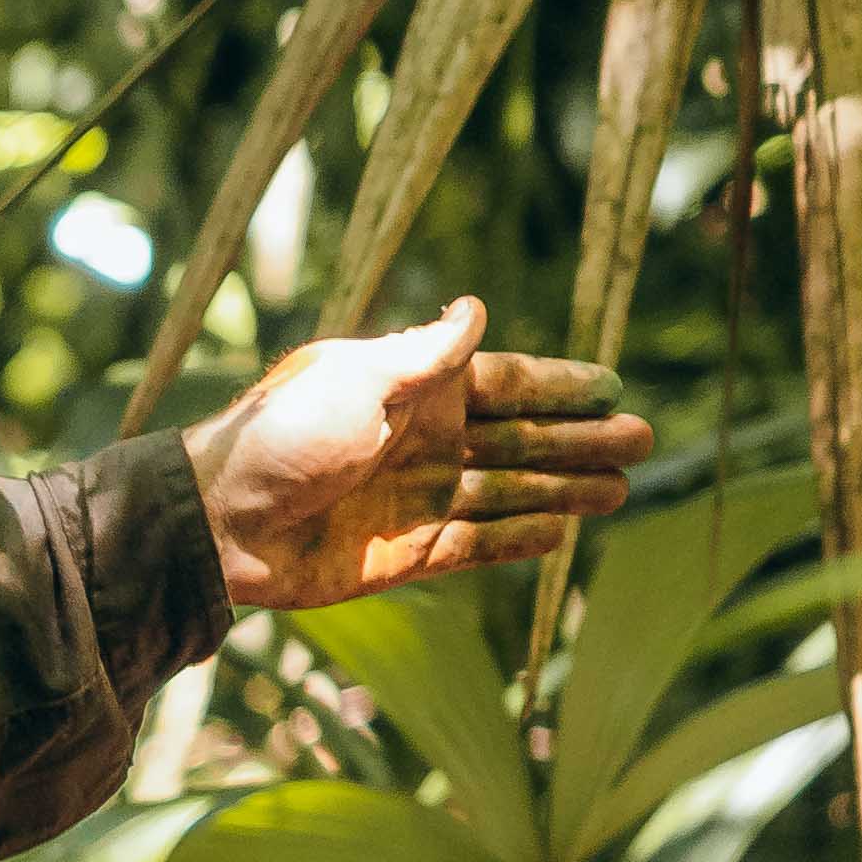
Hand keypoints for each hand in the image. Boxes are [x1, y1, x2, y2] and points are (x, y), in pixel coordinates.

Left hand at [181, 298, 649, 612]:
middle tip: (643, 439)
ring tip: (622, 489)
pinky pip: (478, 546)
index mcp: (412, 392)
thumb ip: (424, 355)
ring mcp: (418, 499)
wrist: (218, 522)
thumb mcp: (355, 380)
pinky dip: (519, 540)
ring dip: (566, 490)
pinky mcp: (407, 553)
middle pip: (521, 440)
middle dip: (581, 440)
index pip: (505, 383)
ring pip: (512, 494)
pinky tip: (561, 535)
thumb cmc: (280, 438)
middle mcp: (423, 444)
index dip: (559, 386)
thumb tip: (474, 307)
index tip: (612, 385)